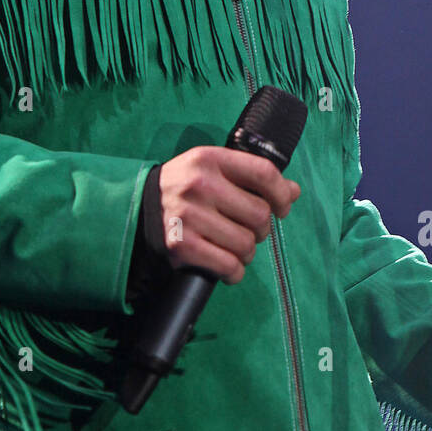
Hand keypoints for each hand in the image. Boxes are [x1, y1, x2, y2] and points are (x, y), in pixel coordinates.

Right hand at [156, 146, 299, 284]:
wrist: (137, 208)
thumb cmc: (185, 187)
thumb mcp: (213, 170)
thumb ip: (251, 177)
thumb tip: (293, 192)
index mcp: (210, 158)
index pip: (263, 173)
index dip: (282, 194)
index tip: (282, 207)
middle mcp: (199, 183)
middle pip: (260, 214)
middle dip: (261, 229)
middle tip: (248, 230)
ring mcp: (189, 215)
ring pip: (247, 244)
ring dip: (247, 252)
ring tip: (234, 247)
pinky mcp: (181, 245)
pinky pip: (228, 265)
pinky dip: (234, 272)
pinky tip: (227, 266)